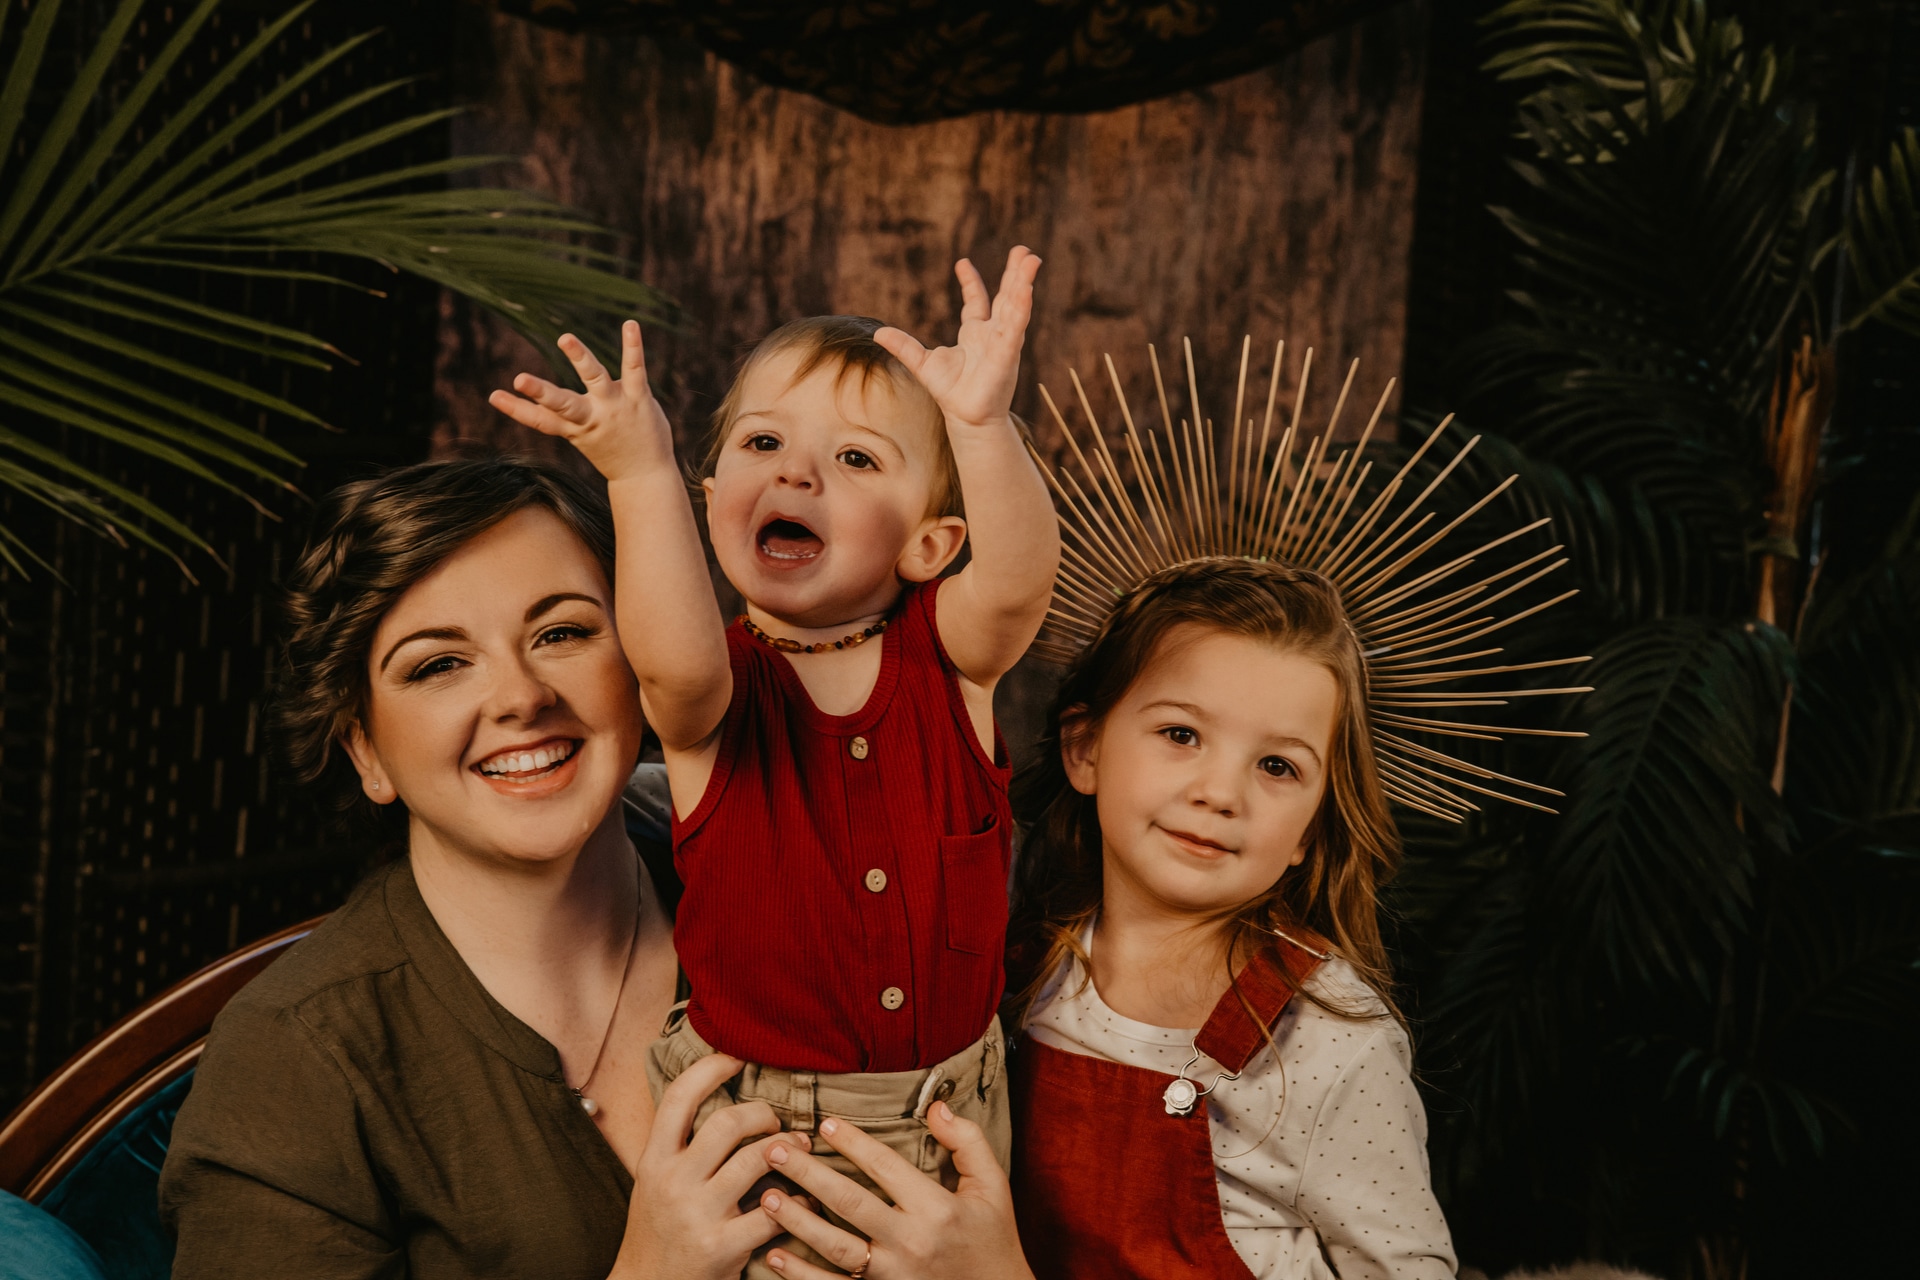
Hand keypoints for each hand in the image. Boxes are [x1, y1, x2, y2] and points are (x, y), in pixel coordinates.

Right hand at [489, 321, 673, 481]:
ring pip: (595, 378)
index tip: (494, 396)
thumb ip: (559, 417)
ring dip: (580, 358)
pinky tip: (630, 324)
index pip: (540, 420)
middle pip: (562, 404)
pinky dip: (632, 346)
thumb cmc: (610, 450)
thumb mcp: (580, 437)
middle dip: (541, 392)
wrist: (646, 475)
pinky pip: (634, 369)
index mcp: (573, 428)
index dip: (516, 409)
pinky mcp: (639, 397)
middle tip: (519, 379)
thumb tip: (534, 402)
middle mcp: (591, 417)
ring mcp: (615, 406)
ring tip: (564, 338)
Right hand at [608, 1053, 796, 1279]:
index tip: (735, 1057)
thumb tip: (714, 1091)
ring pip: (757, 1160)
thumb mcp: (653, 1180)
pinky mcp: (722, 1247)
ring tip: (800, 1149)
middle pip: (729, 1122)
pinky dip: (798, 1202)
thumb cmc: (657, 1229)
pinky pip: (773, 1212)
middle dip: (763, 1114)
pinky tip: (803, 1200)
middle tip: (776, 1121)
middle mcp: (673, 1182)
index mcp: (654, 1160)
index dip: (710, 1068)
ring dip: (789, 1149)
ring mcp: (698, 1214)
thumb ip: (679, 1144)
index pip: (678, 1098)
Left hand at [755, 1101, 1034, 1279]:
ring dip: (796, 1221)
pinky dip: (800, 1274)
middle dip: (807, 1173)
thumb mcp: (993, 1186)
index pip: (885, 1167)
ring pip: (834, 1246)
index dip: (852, 1142)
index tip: (824, 1123)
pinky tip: (774, 1254)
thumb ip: (967, 1142)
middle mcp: (911, 1242)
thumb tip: (935, 1108)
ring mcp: (893, 1275)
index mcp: (937, 1208)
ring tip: (765, 1196)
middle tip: (774, 1149)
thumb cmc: (993, 1239)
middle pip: (849, 1202)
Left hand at [876, 247, 1041, 433]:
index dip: (971, 283)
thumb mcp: (922, 363)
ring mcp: (1003, 342)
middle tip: (1023, 250)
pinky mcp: (1008, 354)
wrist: (966, 419)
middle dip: (1014, 274)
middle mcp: (993, 335)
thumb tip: (877, 333)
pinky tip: (1025, 289)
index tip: (962, 263)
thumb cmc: (950, 392)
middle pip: (1006, 297)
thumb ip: (904, 346)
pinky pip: (1015, 327)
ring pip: (1016, 306)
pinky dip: (1021, 307)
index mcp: (975, 335)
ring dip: (1023, 283)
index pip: (977, 303)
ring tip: (1031, 259)